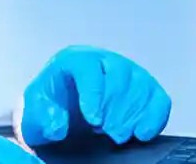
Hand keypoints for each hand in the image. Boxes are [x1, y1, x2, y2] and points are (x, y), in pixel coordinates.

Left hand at [19, 45, 171, 147]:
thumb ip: (43, 116)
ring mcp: (128, 73)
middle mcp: (105, 61)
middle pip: (120, 75)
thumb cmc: (51, 105)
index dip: (94, 94)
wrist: (63, 109)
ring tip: (118, 135)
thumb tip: (57, 125)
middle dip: (116, 108)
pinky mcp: (145, 89)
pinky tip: (141, 134)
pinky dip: (154, 117)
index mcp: (76, 60)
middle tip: (107, 132)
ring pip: (142, 85)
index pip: (89, 68)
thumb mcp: (36, 110)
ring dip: (133, 114)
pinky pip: (159, 99)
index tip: (93, 120)